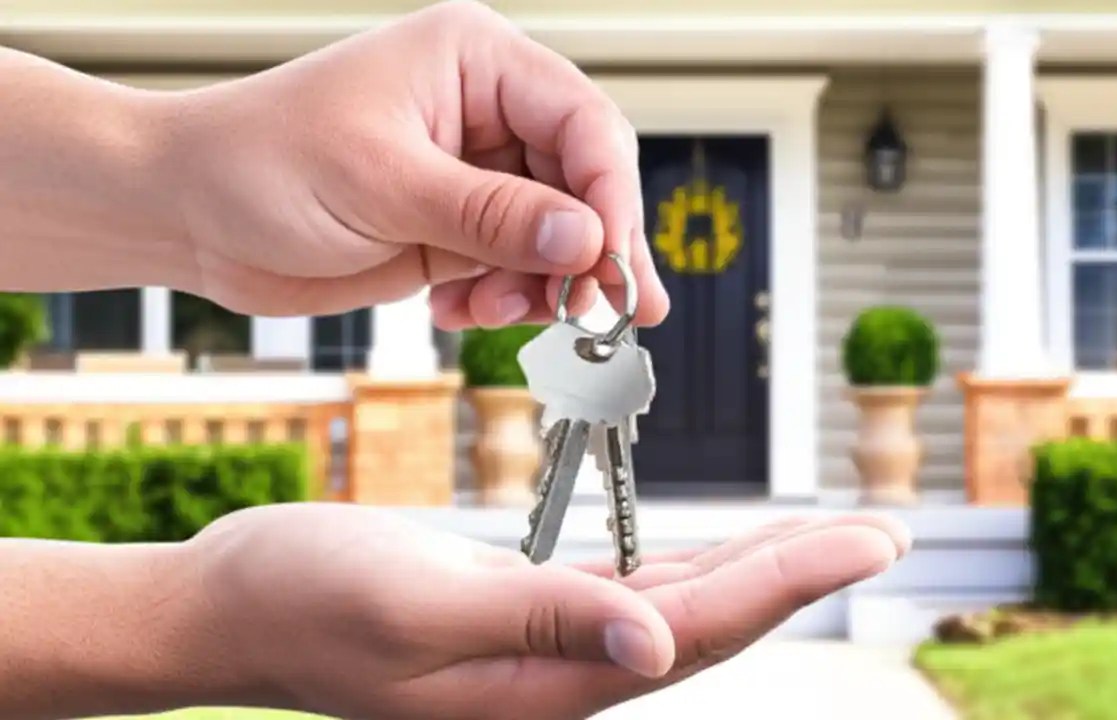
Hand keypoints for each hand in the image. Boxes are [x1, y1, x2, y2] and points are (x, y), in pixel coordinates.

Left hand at [158, 0, 666, 326]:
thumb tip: (588, 241)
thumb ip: (493, 216)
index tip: (611, 267)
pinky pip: (515, 269)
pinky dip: (504, 300)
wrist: (188, 214)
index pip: (584, 124)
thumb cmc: (261, 163)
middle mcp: (485, 112)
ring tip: (498, 313)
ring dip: (543, 287)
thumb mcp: (384, 185)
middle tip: (604, 315)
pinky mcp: (455, 226)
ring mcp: (473, 173)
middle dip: (589, 253)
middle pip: (584, 183)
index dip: (610, 199)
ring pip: (556, 235)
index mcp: (476, 62)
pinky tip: (458, 312)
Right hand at [186, 503, 910, 719]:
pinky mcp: (523, 611)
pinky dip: (689, 561)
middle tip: (885, 531)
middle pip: (711, 621)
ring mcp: (545, 646)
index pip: (698, 630)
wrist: (235, 603)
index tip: (869, 540)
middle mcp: (562, 675)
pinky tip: (724, 545)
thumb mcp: (415, 605)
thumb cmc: (304, 600)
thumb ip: (539, 621)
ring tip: (831, 534)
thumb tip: (660, 645)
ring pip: (680, 603)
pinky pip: (629, 586)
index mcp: (545, 685)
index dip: (791, 581)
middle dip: (801, 574)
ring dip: (757, 566)